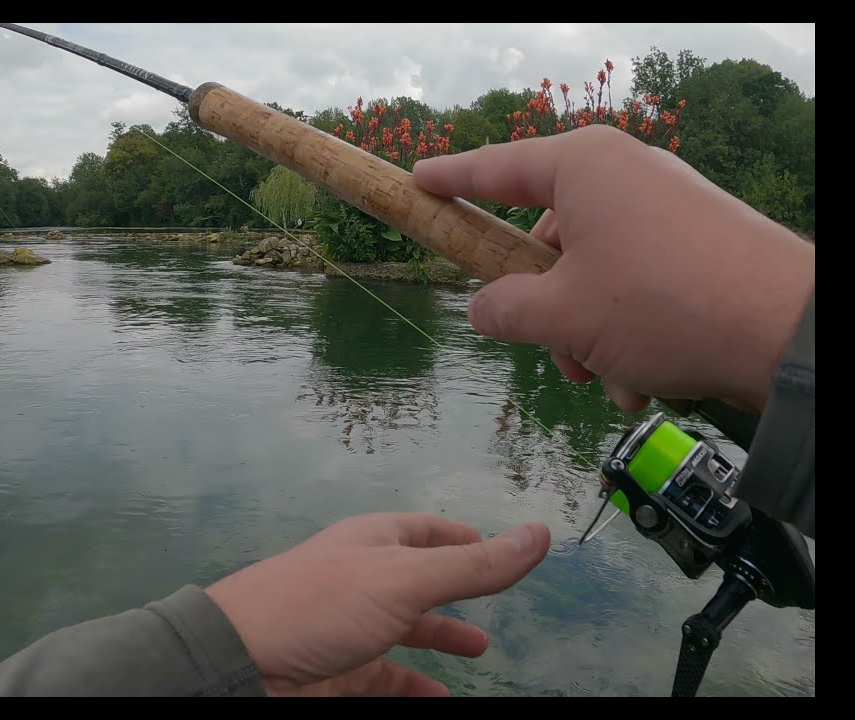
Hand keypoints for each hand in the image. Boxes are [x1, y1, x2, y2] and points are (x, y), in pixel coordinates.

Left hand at [204, 513, 549, 695]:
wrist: (238, 660)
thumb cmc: (317, 603)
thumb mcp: (405, 579)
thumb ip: (474, 566)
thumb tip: (540, 534)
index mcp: (373, 543)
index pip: (426, 531)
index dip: (463, 538)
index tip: (495, 548)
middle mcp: (359, 579)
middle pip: (417, 582)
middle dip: (456, 592)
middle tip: (493, 604)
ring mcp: (345, 626)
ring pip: (402, 631)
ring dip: (439, 639)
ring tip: (477, 652)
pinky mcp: (334, 672)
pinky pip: (382, 678)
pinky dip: (414, 686)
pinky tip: (436, 696)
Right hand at [412, 125, 813, 413]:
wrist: (787, 332)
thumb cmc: (661, 304)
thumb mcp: (562, 315)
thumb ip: (505, 309)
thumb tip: (482, 310)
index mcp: (582, 167)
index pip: (494, 168)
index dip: (449, 179)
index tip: (416, 181)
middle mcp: (622, 174)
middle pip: (545, 237)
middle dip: (540, 306)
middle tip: (548, 346)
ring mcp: (663, 206)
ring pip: (589, 271)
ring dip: (584, 333)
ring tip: (608, 375)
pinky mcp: (695, 241)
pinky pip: (633, 281)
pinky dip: (625, 331)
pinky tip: (641, 377)